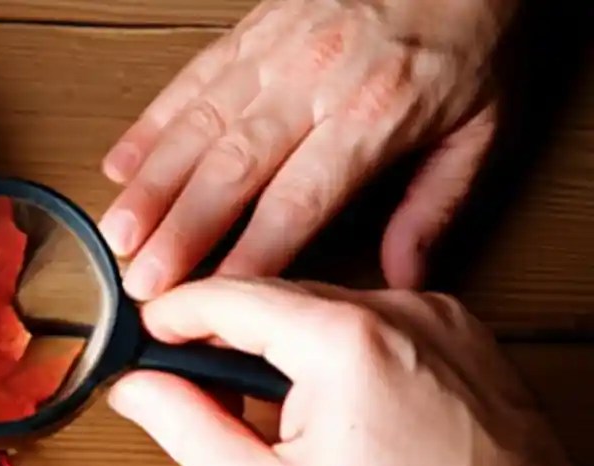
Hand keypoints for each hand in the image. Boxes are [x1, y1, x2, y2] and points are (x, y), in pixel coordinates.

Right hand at [99, 0, 517, 299]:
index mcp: (375, 114)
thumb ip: (436, 206)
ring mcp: (275, 53)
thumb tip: (400, 277)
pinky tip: (120, 165)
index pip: (297, 201)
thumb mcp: (483, 128)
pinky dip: (149, 125)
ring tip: (116, 234)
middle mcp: (314, 82)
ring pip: (198, 127)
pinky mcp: (250, 31)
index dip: (248, 254)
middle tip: (143, 280)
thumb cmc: (471, 34)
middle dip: (180, 231)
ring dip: (151, 186)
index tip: (213, 300)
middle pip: (232, 169)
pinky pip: (190, 81)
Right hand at [108, 278, 593, 465]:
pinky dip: (333, 347)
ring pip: (319, 306)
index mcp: (342, 342)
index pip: (226, 295)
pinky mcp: (454, 322)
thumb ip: (190, 431)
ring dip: (281, 345)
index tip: (141, 332)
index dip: (171, 314)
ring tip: (274, 412)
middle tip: (199, 393)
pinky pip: (367, 316)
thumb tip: (136, 389)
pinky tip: (332, 404)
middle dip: (225, 338)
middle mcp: (392, 307)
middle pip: (271, 297)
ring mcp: (430, 310)